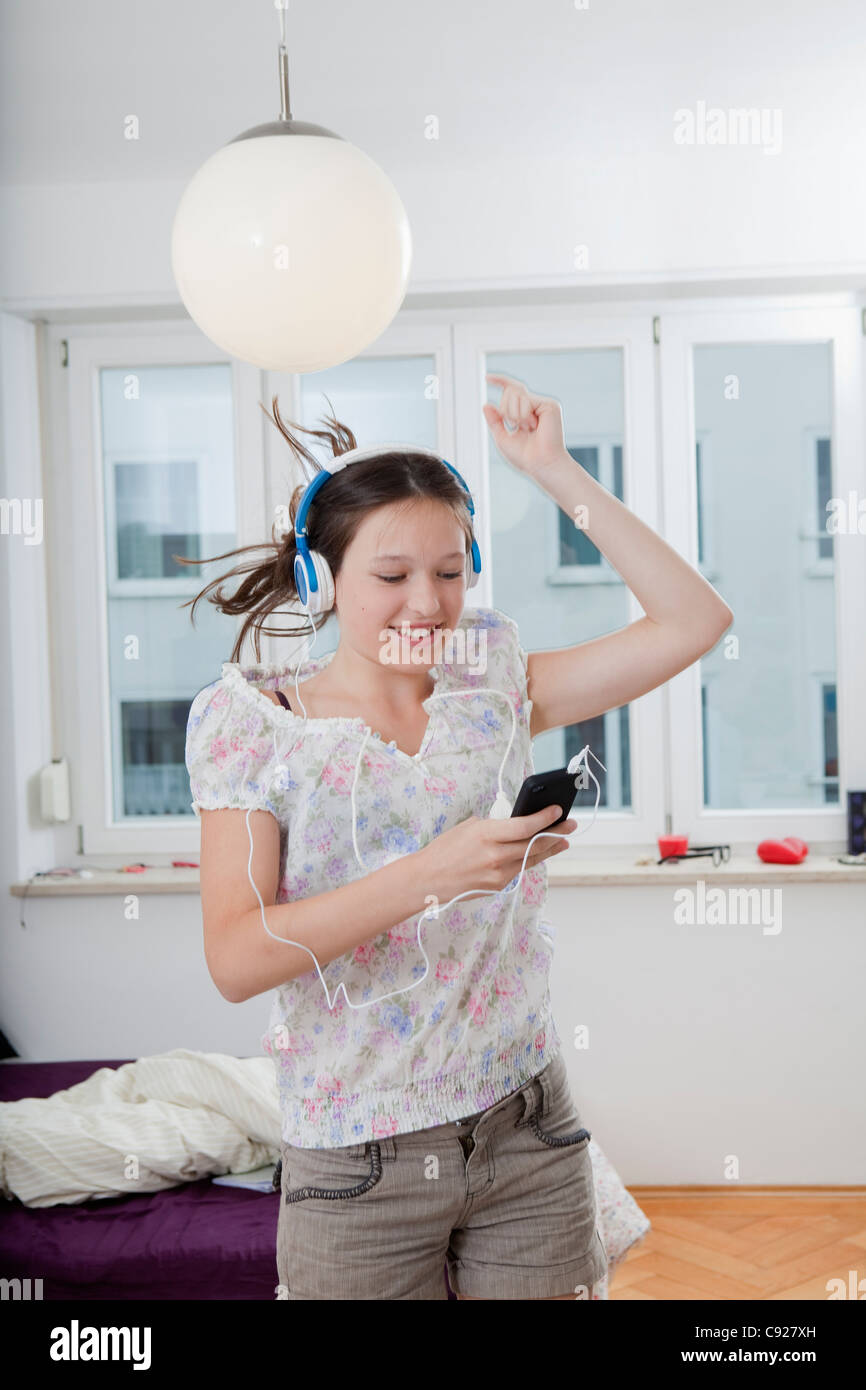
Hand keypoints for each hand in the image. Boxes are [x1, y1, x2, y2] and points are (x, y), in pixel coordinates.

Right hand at [416, 803, 576, 907]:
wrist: (427, 879)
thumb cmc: (444, 849)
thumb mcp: (468, 827)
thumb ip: (494, 827)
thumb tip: (515, 825)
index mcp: (487, 835)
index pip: (525, 826)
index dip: (545, 818)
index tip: (558, 811)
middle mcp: (496, 855)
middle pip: (534, 844)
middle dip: (555, 833)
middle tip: (570, 825)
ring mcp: (498, 874)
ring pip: (531, 859)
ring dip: (548, 849)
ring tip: (562, 841)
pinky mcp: (497, 886)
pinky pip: (518, 870)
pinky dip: (529, 860)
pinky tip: (538, 854)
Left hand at [483, 374, 565, 476]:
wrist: (541, 465)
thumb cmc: (525, 457)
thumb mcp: (502, 438)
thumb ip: (494, 421)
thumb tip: (486, 404)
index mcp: (525, 413)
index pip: (512, 391)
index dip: (500, 381)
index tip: (486, 378)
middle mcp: (535, 406)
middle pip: (510, 390)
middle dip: (505, 409)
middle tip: (516, 426)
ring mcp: (543, 404)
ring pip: (515, 393)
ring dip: (513, 414)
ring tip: (526, 428)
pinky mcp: (549, 405)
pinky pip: (525, 400)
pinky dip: (522, 415)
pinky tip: (533, 426)